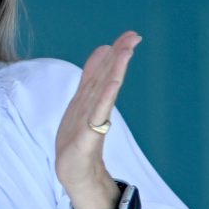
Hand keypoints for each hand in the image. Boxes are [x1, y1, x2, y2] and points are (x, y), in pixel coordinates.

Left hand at [56, 31, 139, 205]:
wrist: (75, 173)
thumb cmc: (78, 139)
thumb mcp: (81, 103)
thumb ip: (92, 79)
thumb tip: (102, 51)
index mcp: (91, 100)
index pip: (104, 71)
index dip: (115, 53)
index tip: (130, 35)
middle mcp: (94, 108)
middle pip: (107, 78)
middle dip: (119, 56)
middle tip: (134, 36)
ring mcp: (92, 122)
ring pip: (104, 91)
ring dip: (115, 70)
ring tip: (126, 51)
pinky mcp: (88, 137)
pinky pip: (98, 114)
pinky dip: (106, 98)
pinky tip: (114, 83)